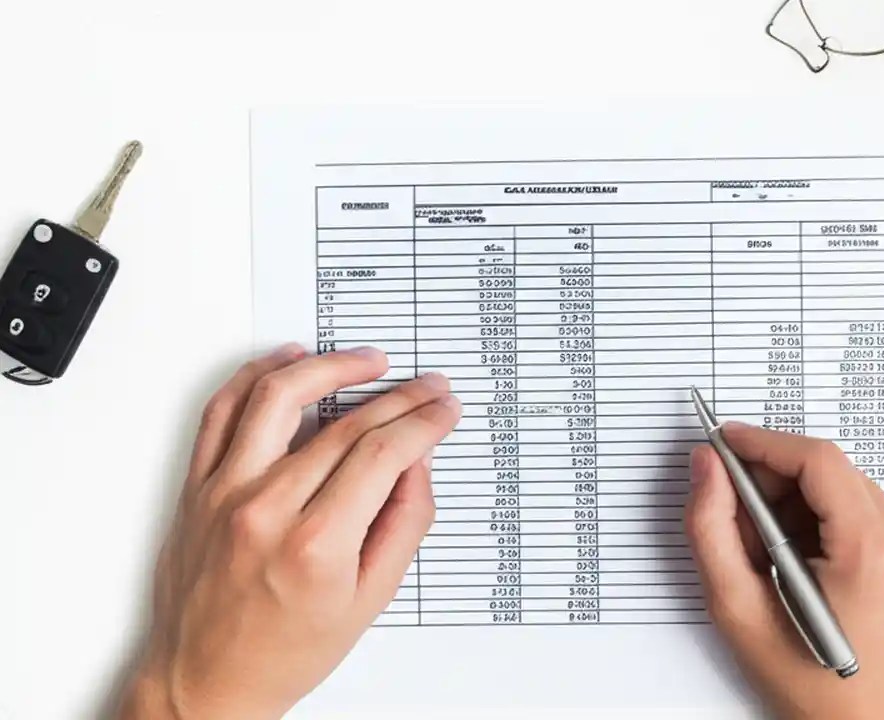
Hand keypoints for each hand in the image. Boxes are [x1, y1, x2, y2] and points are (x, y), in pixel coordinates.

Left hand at [118, 345, 461, 719]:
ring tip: (366, 361)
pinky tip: (290, 361)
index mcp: (315, 546)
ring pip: (277, 397)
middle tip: (427, 387)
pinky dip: (256, 376)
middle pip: (344, 425)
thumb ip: (404, 525)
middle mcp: (265, 510)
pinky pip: (221, 412)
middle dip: (399, 397)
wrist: (207, 681)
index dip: (422, 422)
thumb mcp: (369, 600)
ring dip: (329, 366)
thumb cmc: (285, 651)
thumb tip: (418, 463)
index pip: (382, 454)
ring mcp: (224, 493)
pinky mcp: (198, 487)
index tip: (442, 410)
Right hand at [684, 423, 883, 719]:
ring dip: (791, 503)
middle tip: (733, 517)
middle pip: (826, 469)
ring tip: (764, 556)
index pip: (816, 459)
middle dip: (771, 481)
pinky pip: (853, 507)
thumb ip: (711, 529)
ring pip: (836, 486)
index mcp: (871, 548)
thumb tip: (706, 468)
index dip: (763, 443)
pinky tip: (793, 561)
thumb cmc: (811, 684)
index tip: (723, 442)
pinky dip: (814, 519)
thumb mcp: (740, 609)